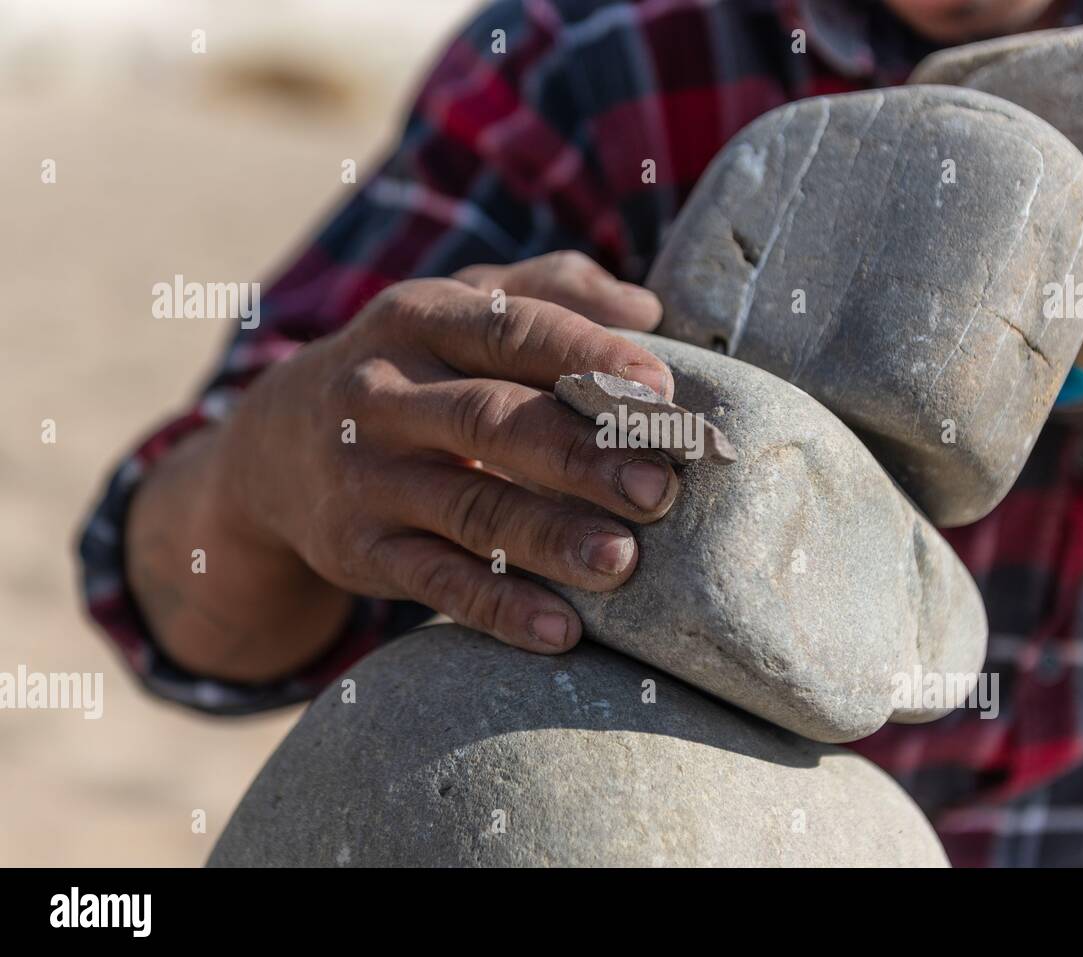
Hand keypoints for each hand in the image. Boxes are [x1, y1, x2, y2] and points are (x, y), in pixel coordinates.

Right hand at [127, 251, 677, 681]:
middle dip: (579, 455)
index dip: (587, 356)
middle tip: (659, 488)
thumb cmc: (412, 366)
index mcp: (422, 319)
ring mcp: (366, 475)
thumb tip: (648, 309)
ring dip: (549, 537)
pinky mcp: (358, 548)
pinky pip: (434, 581)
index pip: (511, 330)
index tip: (661, 391)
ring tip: (623, 561)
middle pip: (491, 420)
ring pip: (468, 508)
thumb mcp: (462, 306)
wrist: (274, 448)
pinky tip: (561, 629)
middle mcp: (384, 392)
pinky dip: (498, 607)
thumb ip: (553, 290)